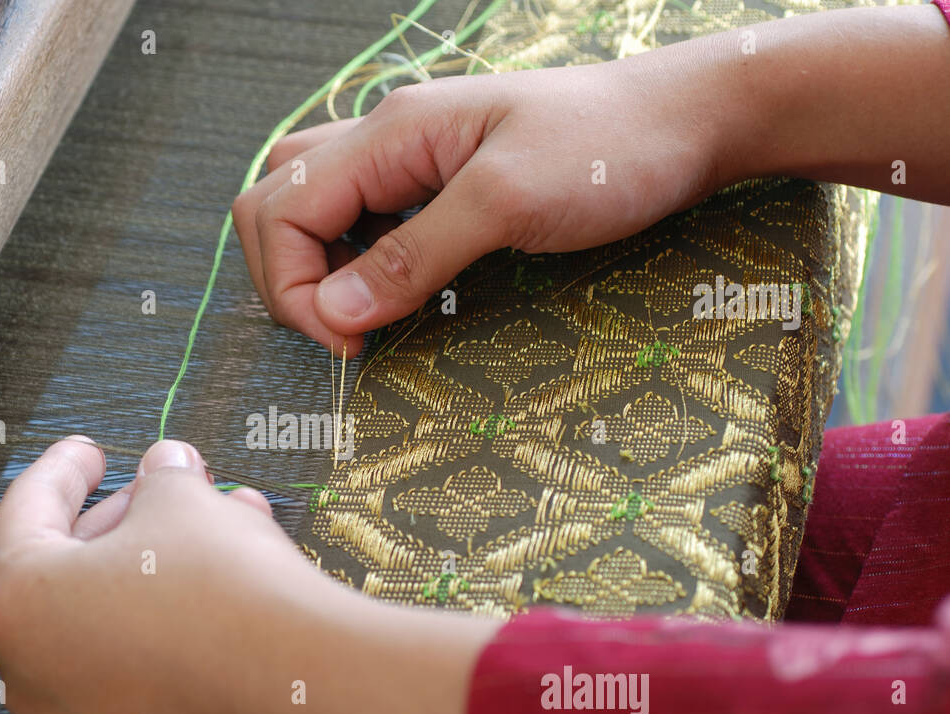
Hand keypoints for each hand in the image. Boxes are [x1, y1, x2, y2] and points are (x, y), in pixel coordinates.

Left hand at [0, 437, 492, 713]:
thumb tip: (166, 468)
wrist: (305, 691)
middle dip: (117, 530)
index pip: (25, 516)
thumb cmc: (225, 587)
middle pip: (64, 584)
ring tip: (213, 545)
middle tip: (160, 499)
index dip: (64, 471)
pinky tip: (218, 615)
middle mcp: (31, 682)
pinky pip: (137, 696)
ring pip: (105, 642)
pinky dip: (164, 652)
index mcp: (20, 604)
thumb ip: (159, 480)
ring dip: (148, 587)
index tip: (92, 452)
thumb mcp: (184, 502)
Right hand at [231, 4, 949, 353]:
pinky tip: (392, 283)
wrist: (688, 121)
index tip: (348, 343)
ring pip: (310, 201)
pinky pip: (359, 211)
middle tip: (345, 334)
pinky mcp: (436, 175)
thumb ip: (412, 256)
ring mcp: (408, 153)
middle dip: (287, 276)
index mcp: (389, 132)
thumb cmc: (607, 150)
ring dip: (313, 263)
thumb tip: (331, 312)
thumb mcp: (506, 205)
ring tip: (360, 312)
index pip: (283, 208)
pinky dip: (352, 254)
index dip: (294, 287)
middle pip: (275, 199)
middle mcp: (383, 135)